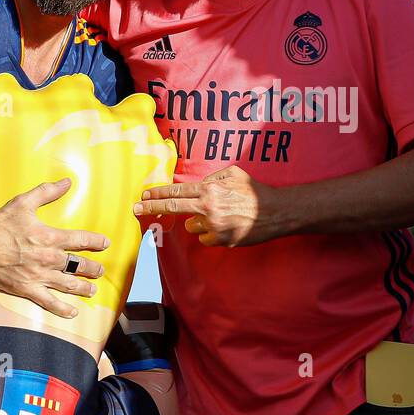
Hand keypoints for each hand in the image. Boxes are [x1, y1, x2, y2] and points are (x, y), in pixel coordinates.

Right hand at [0, 178, 108, 317]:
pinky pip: (49, 302)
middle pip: (78, 265)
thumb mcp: (23, 203)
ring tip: (92, 289)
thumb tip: (68, 181)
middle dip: (93, 268)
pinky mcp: (26, 289)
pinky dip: (62, 309)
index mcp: (48, 237)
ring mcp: (37, 276)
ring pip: (68, 284)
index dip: (96, 241)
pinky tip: (73, 312)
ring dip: (83, 288)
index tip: (105, 243)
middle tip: (100, 270)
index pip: (80, 240)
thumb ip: (47, 192)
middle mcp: (47, 259)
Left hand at [134, 164, 290, 246]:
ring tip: (221, 216)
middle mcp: (208, 207)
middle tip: (135, 208)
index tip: (143, 196)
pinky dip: (211, 233)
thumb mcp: (234, 174)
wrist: (277, 212)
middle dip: (151, 208)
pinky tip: (227, 226)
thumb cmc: (255, 191)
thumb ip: (212, 176)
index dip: (157, 194)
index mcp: (210, 189)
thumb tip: (197, 184)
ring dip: (199, 221)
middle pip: (172, 207)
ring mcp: (214, 226)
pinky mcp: (221, 240)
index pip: (176, 191)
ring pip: (191, 225)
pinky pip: (204, 238)